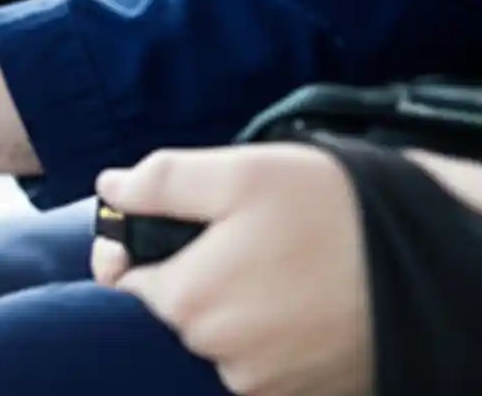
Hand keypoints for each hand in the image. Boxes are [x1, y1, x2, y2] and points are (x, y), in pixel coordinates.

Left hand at [90, 144, 372, 395]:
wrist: (436, 268)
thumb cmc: (335, 215)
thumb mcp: (243, 173)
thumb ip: (163, 181)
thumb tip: (111, 187)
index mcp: (190, 301)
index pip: (127, 281)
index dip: (140, 247)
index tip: (168, 225)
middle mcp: (218, 354)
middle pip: (178, 307)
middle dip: (198, 270)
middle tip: (250, 235)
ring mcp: (264, 382)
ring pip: (223, 334)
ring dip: (240, 301)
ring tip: (286, 265)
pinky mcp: (303, 392)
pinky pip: (266, 358)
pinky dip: (276, 330)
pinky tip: (306, 298)